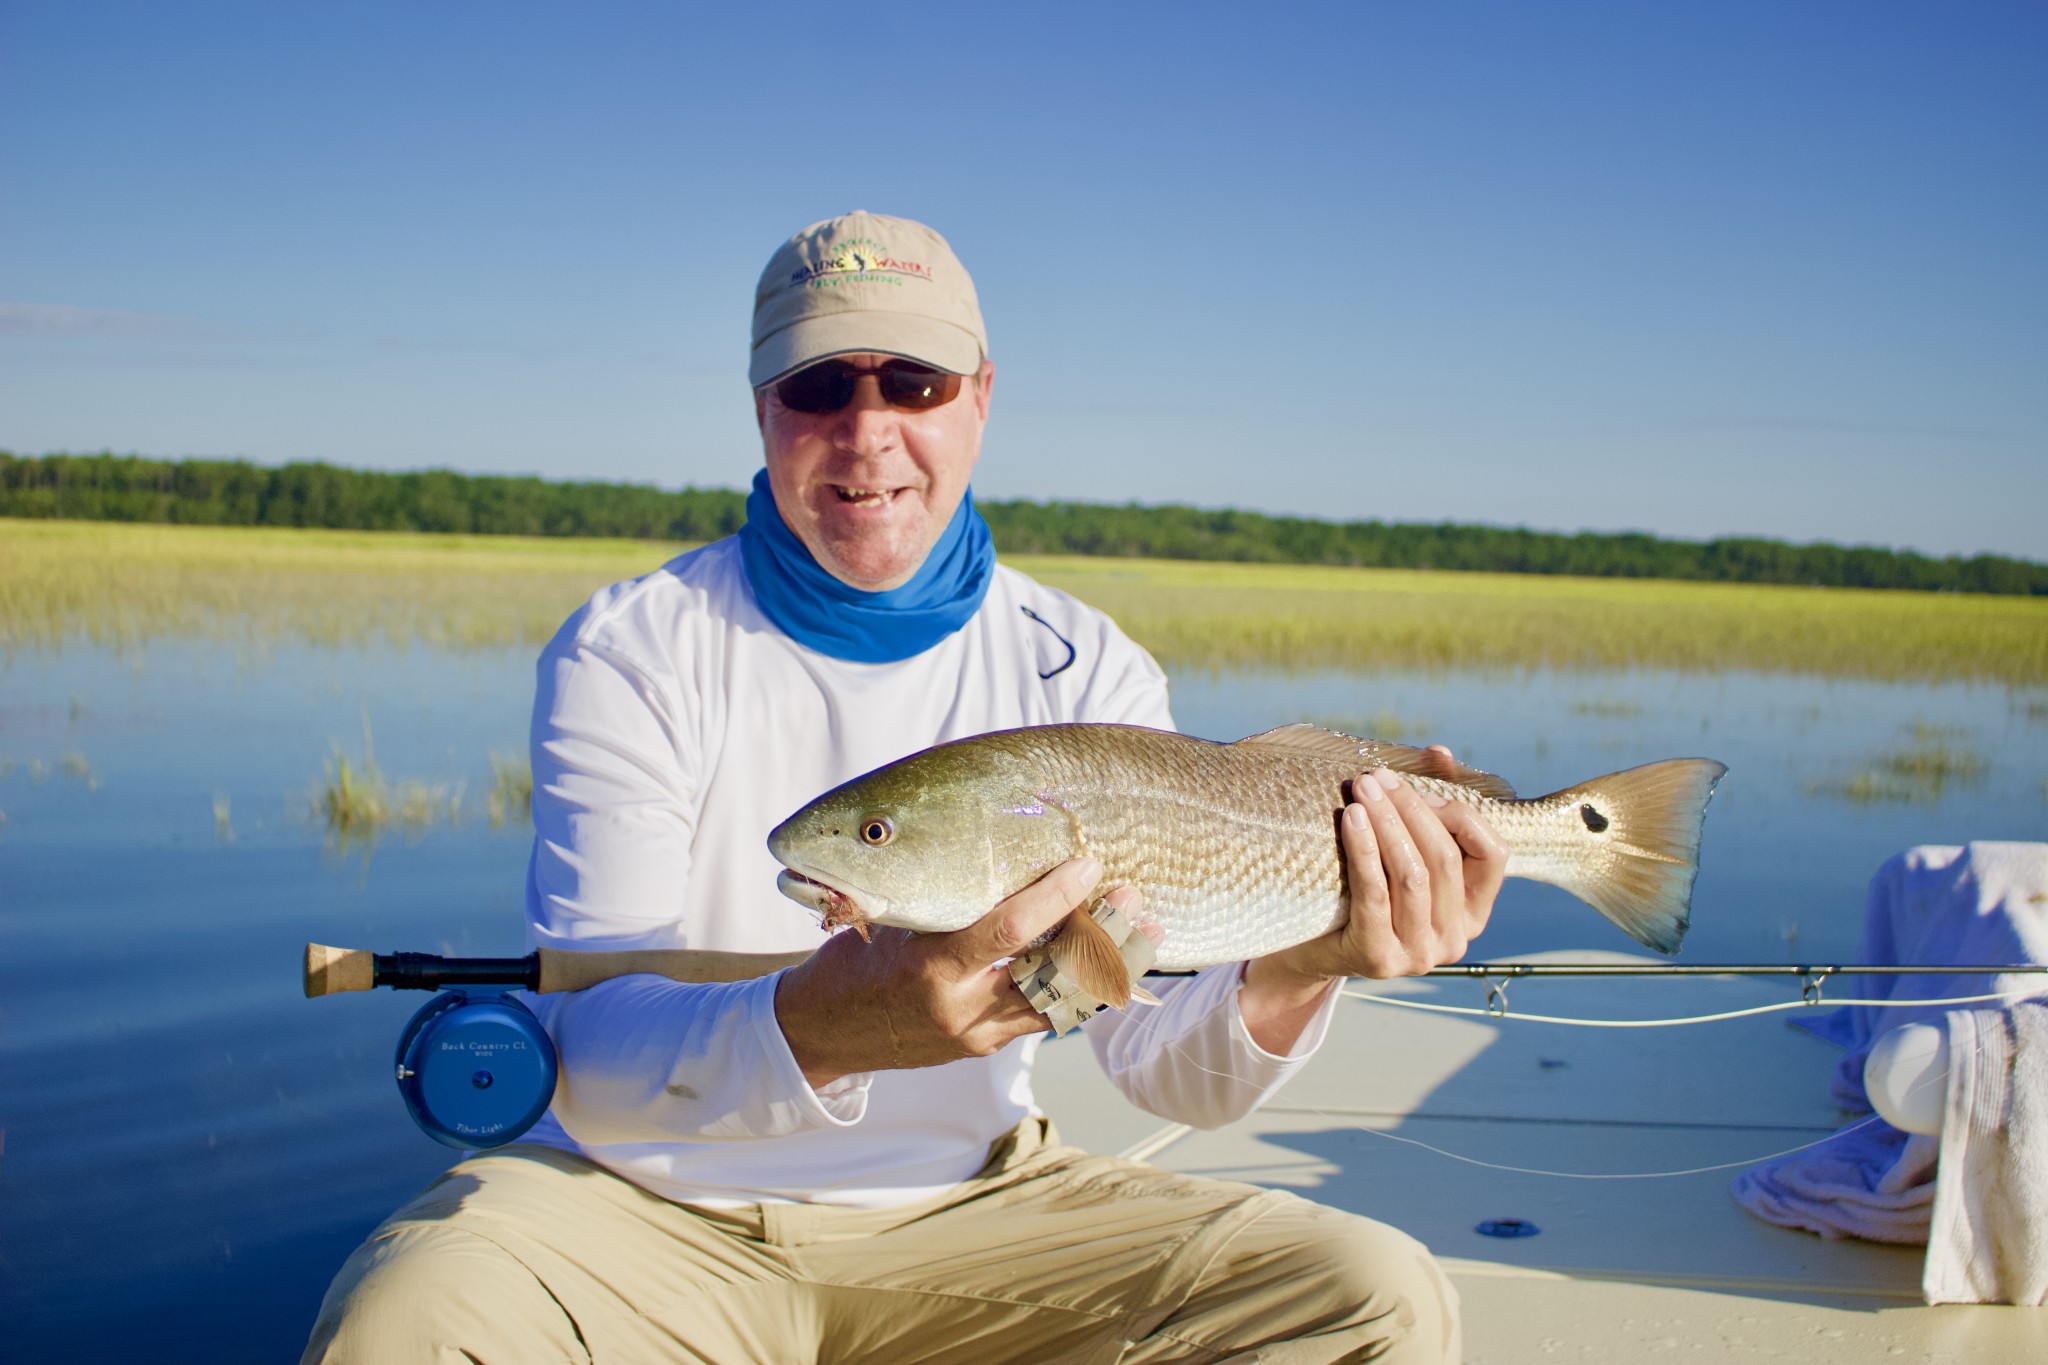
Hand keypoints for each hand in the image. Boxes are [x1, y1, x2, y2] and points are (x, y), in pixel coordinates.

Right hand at [774, 856, 1138, 1087]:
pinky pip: (1040, 1015)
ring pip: (1058, 1003)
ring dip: (1102, 966)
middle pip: (1050, 974)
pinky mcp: (983, 1047)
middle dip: (1101, 937)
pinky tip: (1104, 960)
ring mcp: (975, 1035)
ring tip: (1143, 932)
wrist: (818, 1036)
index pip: (1008, 931)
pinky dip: (1073, 985)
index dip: (1056, 897)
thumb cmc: (850, 964)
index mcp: (930, 967)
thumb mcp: (889, 922)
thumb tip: (1003, 852)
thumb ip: (945, 901)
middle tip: (1136, 899)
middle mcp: (960, 1008)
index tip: (1088, 864)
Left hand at [1240, 751, 1507, 1047]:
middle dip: (1411, 809)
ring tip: (1361, 789)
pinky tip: (1351, 818)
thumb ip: (1428, 804)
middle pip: (1445, 858)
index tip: (1420, 790)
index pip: (1494, 854)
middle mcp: (1455, 938)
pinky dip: (1364, 850)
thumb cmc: (1361, 890)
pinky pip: (1375, 893)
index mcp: (1473, 911)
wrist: (1309, 949)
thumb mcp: (1400, 852)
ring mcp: (1420, 955)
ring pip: (1413, 875)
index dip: (1461, 815)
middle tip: (1377, 777)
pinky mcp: (1379, 959)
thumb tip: (1440, 752)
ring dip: (1387, 823)